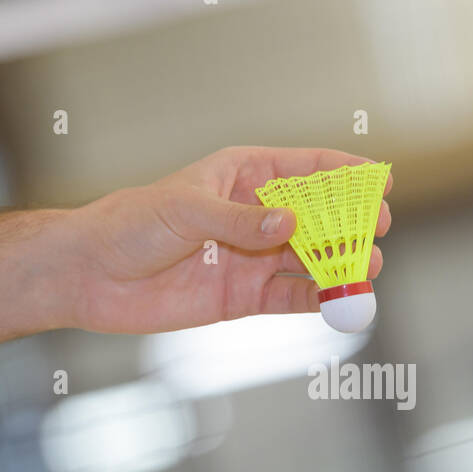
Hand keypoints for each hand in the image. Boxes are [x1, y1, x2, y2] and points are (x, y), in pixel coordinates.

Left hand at [60, 146, 392, 333]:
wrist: (92, 276)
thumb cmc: (130, 224)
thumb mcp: (185, 210)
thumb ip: (240, 220)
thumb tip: (292, 225)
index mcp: (243, 175)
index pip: (305, 168)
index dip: (345, 173)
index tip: (380, 180)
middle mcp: (255, 216)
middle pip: (318, 217)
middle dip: (351, 223)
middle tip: (379, 229)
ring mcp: (253, 258)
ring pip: (311, 259)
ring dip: (341, 264)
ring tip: (369, 268)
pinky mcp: (244, 298)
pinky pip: (291, 298)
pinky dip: (317, 301)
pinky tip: (340, 302)